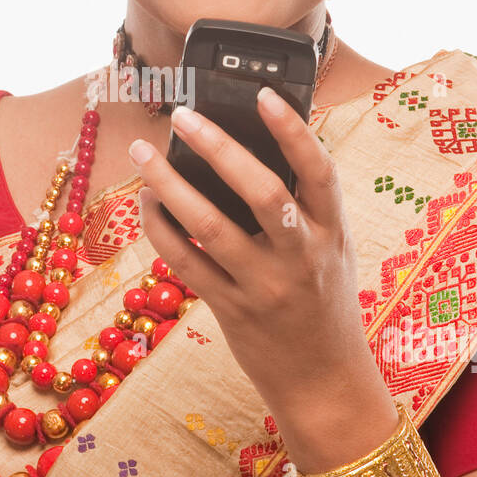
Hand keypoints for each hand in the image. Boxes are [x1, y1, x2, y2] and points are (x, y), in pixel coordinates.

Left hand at [127, 86, 395, 458]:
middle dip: (218, 147)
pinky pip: (186, 263)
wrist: (325, 382)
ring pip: (209, 226)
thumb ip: (304, 206)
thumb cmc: (324, 302)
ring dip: (170, 185)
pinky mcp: (231, 311)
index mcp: (332, 232)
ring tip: (143, 153)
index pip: (318, 170)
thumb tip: (249, 148)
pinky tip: (146, 204)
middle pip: (260, 191)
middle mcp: (301, 256)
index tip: (261, 94)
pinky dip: (160, 230)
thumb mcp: (333, 249)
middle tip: (182, 115)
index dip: (291, 130)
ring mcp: (264, 286)